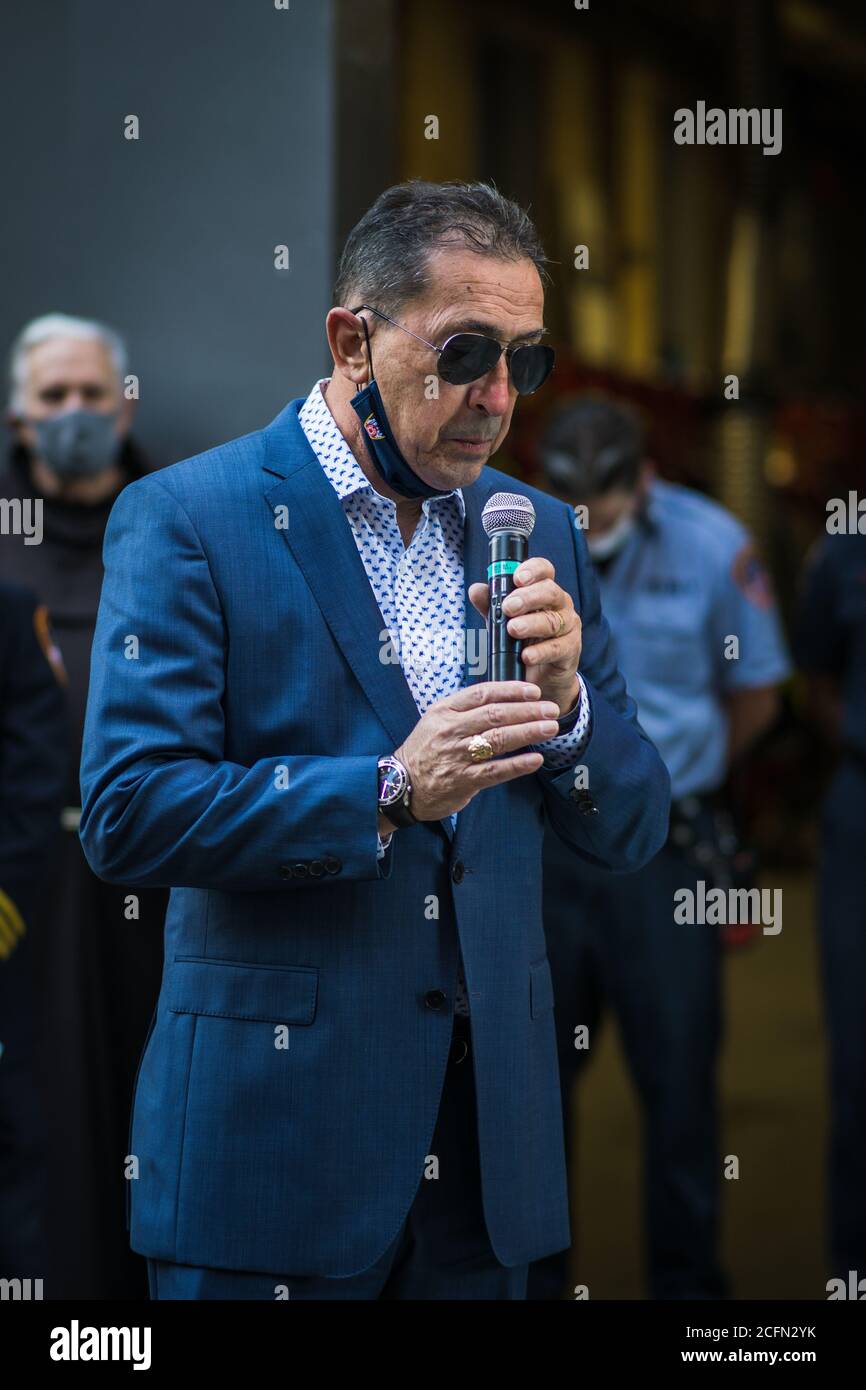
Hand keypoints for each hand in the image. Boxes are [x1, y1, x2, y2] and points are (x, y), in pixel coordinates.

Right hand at [393, 681, 561, 821]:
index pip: (483, 694)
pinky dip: (517, 765)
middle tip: (551, 709)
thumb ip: (465, 709)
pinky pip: (495, 771)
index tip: (534, 691)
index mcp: (445, 710)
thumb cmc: (425, 749)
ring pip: (498, 739)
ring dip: (528, 732)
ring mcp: (456, 755)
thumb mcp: (437, 720)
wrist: (401, 784)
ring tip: (550, 728)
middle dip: (528, 710)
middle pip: (496, 714)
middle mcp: (451, 730)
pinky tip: (535, 760)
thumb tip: (503, 699)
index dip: (512, 690)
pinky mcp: (462, 780)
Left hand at [468, 558, 581, 713]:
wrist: (538, 676)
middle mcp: (560, 604)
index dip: (532, 570)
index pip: (544, 570)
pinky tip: (526, 656)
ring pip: (553, 620)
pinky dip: (540, 652)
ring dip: (531, 624)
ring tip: (513, 630)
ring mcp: (569, 626)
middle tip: (508, 607)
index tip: (516, 578)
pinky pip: (557, 648)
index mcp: (544, 591)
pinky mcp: (571, 649)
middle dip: (528, 598)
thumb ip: (491, 606)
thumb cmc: (522, 641)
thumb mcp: (502, 621)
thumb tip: (476, 590)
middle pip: (550, 592)